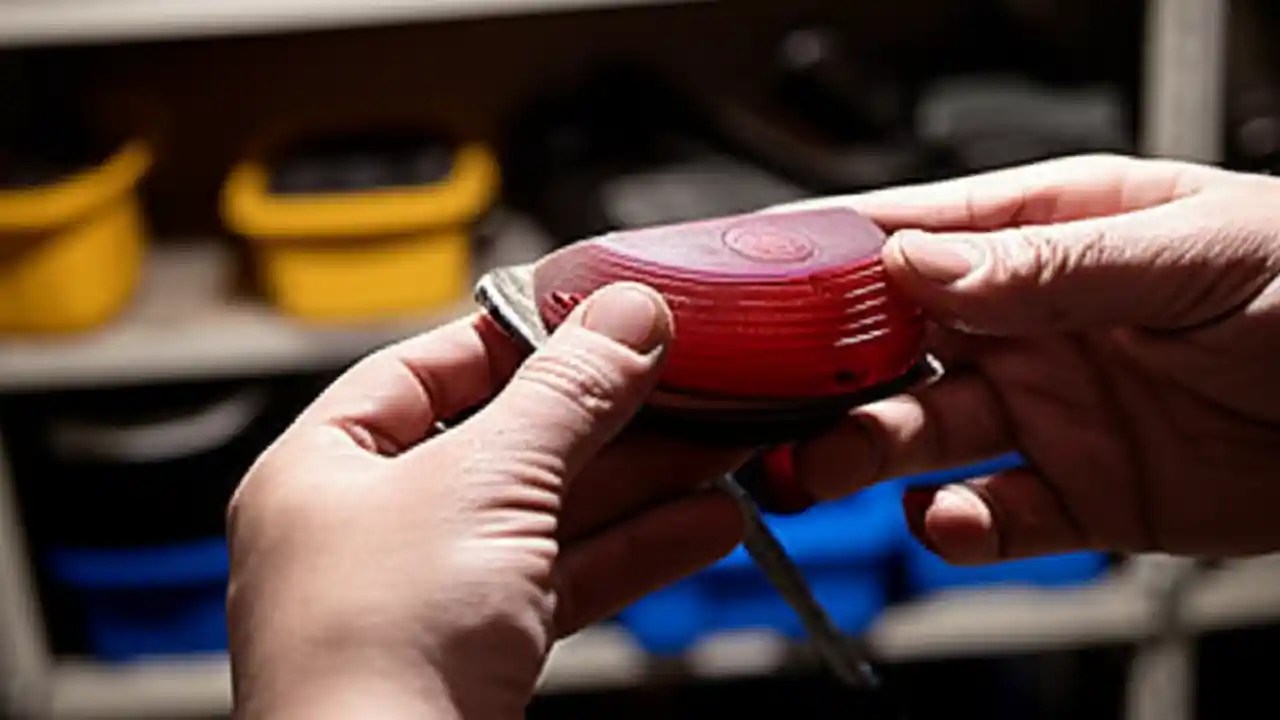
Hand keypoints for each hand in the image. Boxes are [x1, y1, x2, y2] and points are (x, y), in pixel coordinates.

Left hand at [226, 284, 747, 718]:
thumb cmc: (379, 654)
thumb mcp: (486, 484)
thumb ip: (565, 394)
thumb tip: (627, 314)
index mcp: (324, 467)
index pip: (423, 368)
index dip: (514, 336)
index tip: (595, 318)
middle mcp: (367, 529)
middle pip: (505, 443)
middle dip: (609, 419)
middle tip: (688, 384)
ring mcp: (424, 597)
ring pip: (547, 517)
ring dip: (641, 486)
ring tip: (723, 452)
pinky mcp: (475, 654)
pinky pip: (563, 582)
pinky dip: (634, 553)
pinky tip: (704, 527)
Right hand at [779, 154, 1279, 561]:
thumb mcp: (1194, 253)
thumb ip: (1053, 264)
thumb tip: (920, 266)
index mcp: (1048, 232)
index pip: (911, 234)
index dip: (825, 254)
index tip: (752, 281)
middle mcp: (1030, 323)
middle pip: (892, 342)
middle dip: (822, 369)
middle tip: (773, 399)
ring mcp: (1049, 411)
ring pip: (922, 431)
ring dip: (866, 450)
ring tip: (833, 466)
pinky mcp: (1081, 494)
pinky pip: (996, 516)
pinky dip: (960, 526)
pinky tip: (953, 520)